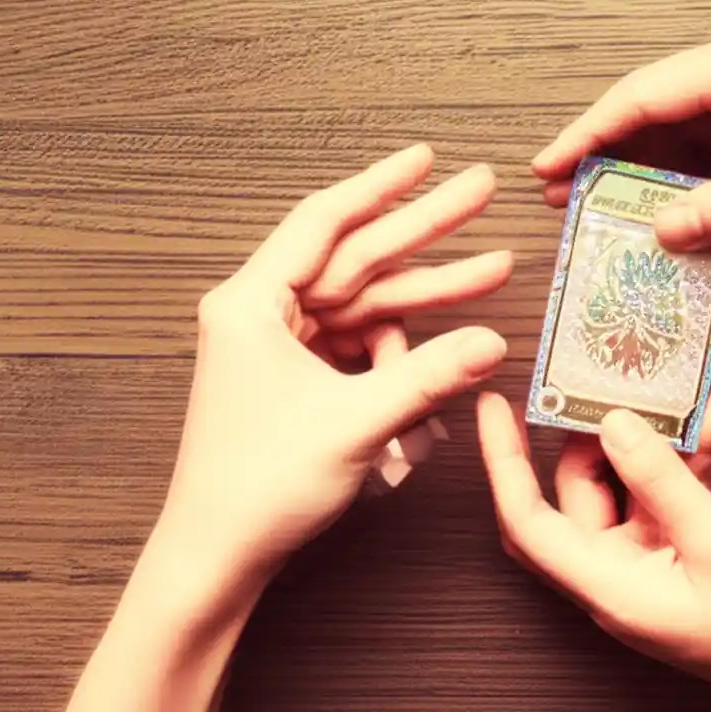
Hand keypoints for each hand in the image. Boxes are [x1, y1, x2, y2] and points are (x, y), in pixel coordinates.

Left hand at [164, 143, 512, 588]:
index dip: (382, 184)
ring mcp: (279, 346)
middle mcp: (261, 313)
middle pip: (355, 255)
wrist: (218, 555)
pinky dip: (401, 348)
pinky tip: (443, 352)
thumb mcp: (354, 423)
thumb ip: (428, 376)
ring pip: (366, 302)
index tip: (426, 156)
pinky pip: (360, 344)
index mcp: (250, 304)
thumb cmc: (257, 487)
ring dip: (426, 296)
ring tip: (491, 273)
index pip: (324, 221)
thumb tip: (492, 341)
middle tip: (479, 193)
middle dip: (424, 229)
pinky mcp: (296, 377)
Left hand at [477, 378, 710, 710]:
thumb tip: (613, 426)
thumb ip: (662, 482)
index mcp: (612, 590)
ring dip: (652, 437)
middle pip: (578, 495)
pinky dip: (693, 452)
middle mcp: (624, 574)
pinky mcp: (692, 546)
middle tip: (596, 385)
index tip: (495, 408)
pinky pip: (675, 489)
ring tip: (667, 386)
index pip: (530, 523)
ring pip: (630, 483)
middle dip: (588, 437)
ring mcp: (657, 560)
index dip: (504, 464)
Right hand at [532, 17, 710, 248]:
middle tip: (564, 199)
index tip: (545, 168)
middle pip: (656, 110)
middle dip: (609, 156)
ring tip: (605, 211)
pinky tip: (670, 211)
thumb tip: (660, 230)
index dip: (586, 136)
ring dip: (649, 170)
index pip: (642, 97)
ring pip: (686, 131)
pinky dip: (693, 178)